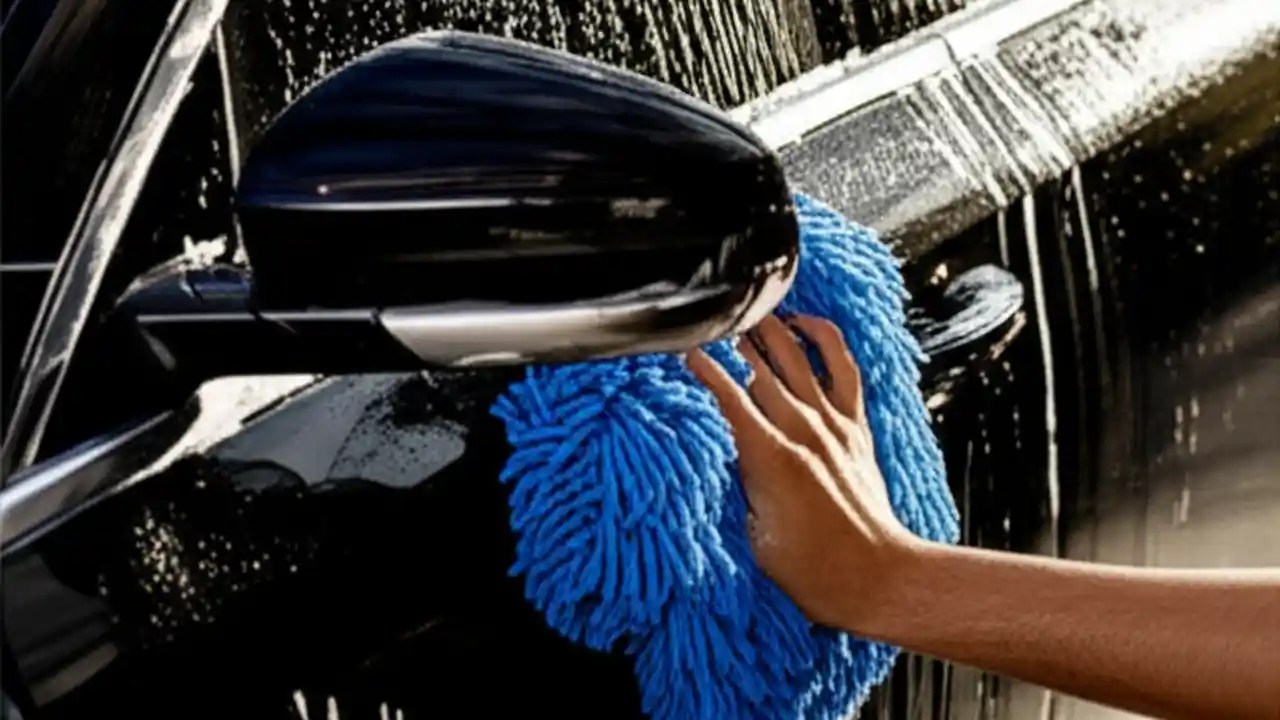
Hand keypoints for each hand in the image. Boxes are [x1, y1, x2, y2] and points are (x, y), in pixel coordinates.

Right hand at [687, 315, 919, 631]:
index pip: (730, 398)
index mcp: (772, 457)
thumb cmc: (811, 568)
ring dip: (772, 333)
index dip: (706, 371)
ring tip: (751, 315)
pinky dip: (825, 340)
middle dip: (735, 343)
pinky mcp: (856, 427)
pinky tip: (806, 324)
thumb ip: (742, 483)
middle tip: (714, 324)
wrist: (875, 576)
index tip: (688, 353)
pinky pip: (843, 369)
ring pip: (798, 360)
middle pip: (761, 371)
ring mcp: (834, 425)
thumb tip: (733, 452)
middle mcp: (804, 431)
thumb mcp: (754, 532)